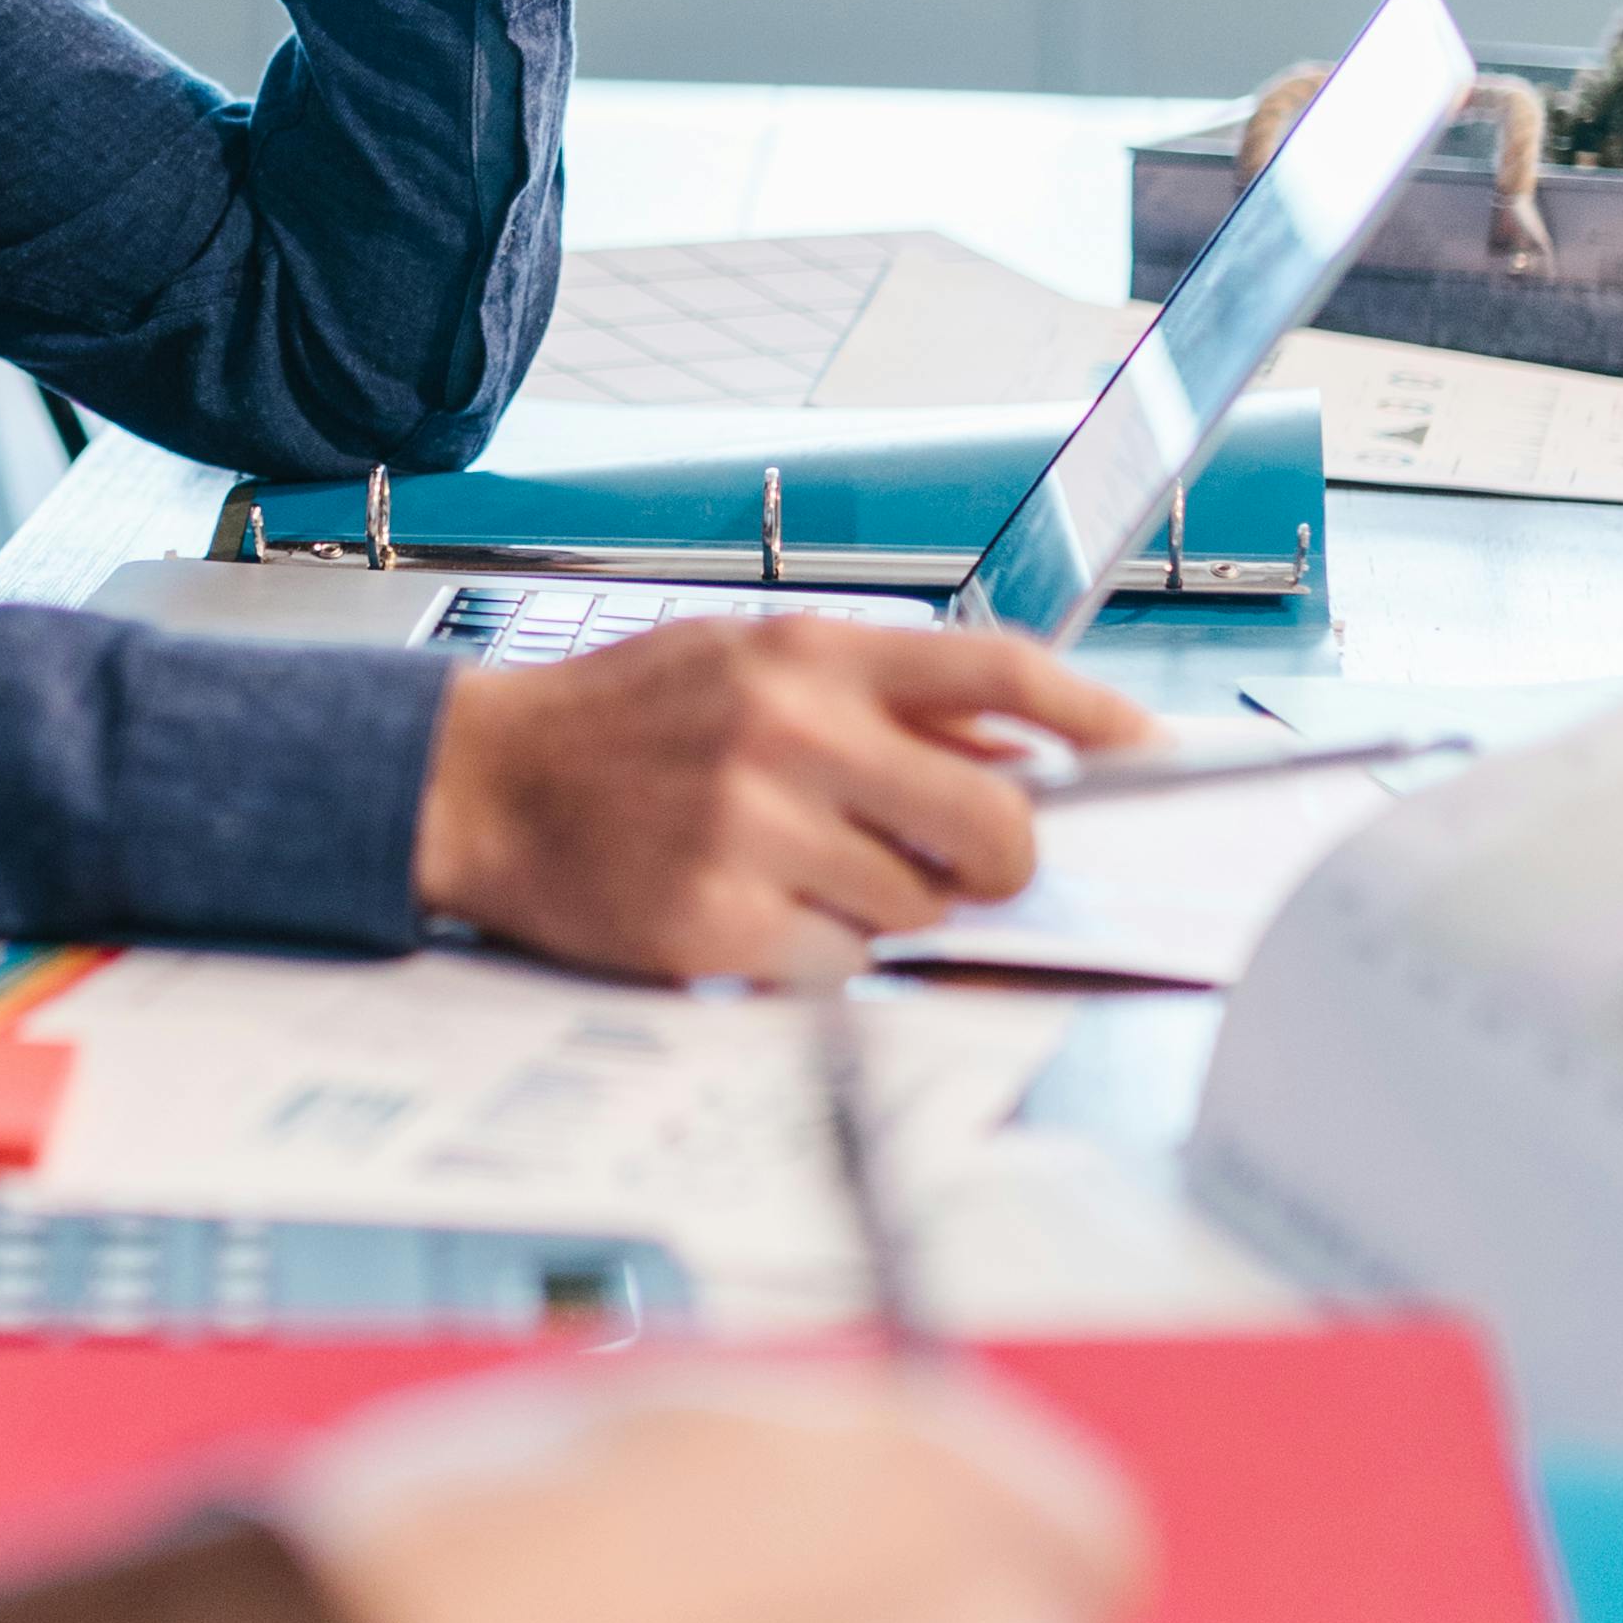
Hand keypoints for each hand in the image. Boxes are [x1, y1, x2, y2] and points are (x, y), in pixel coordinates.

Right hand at [411, 618, 1151, 982]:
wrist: (478, 783)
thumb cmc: (615, 725)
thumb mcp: (745, 663)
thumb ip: (874, 694)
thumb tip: (1012, 744)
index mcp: (807, 655)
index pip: (996, 670)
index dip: (1090, 716)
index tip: (1145, 751)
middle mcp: (789, 733)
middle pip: (992, 821)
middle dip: (997, 859)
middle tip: (961, 864)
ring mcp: (753, 831)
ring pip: (915, 908)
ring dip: (881, 908)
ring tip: (796, 870)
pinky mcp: (717, 923)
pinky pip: (838, 967)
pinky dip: (814, 956)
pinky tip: (751, 912)